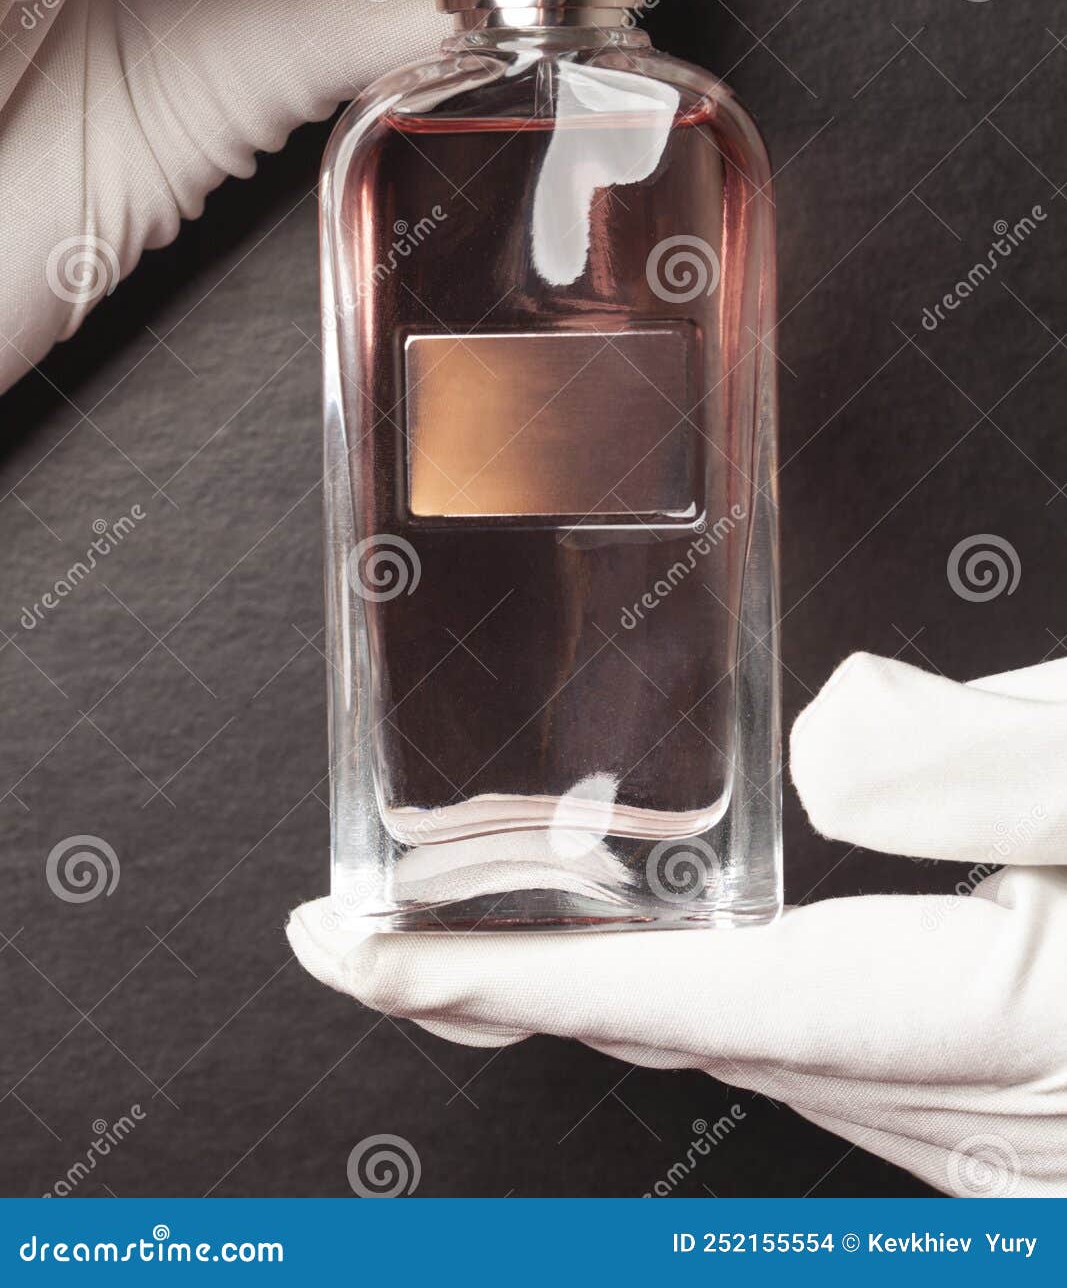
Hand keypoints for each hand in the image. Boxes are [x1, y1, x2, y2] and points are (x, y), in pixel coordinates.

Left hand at [289, 652, 1066, 1197]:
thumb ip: (993, 761)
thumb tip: (835, 739)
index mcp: (984, 1024)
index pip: (681, 1002)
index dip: (500, 980)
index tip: (355, 953)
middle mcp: (968, 1119)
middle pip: (692, 1048)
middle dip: (518, 1000)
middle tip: (373, 947)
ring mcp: (995, 1145)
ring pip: (755, 1066)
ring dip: (617, 1007)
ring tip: (482, 953)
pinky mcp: (1017, 1129)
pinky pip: (833, 1069)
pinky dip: (731, 1016)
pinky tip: (695, 973)